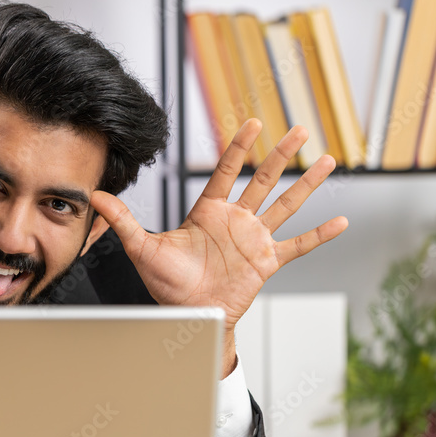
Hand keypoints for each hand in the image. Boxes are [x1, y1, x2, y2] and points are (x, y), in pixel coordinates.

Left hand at [90, 119, 347, 374]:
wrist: (188, 314)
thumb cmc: (166, 284)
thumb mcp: (142, 248)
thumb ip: (122, 220)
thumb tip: (94, 196)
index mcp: (208, 212)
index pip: (226, 172)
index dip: (239, 147)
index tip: (253, 122)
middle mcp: (235, 221)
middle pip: (263, 179)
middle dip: (281, 154)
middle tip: (300, 129)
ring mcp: (254, 239)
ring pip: (285, 204)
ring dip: (307, 184)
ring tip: (330, 160)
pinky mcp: (267, 261)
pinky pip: (298, 246)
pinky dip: (320, 235)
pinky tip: (341, 221)